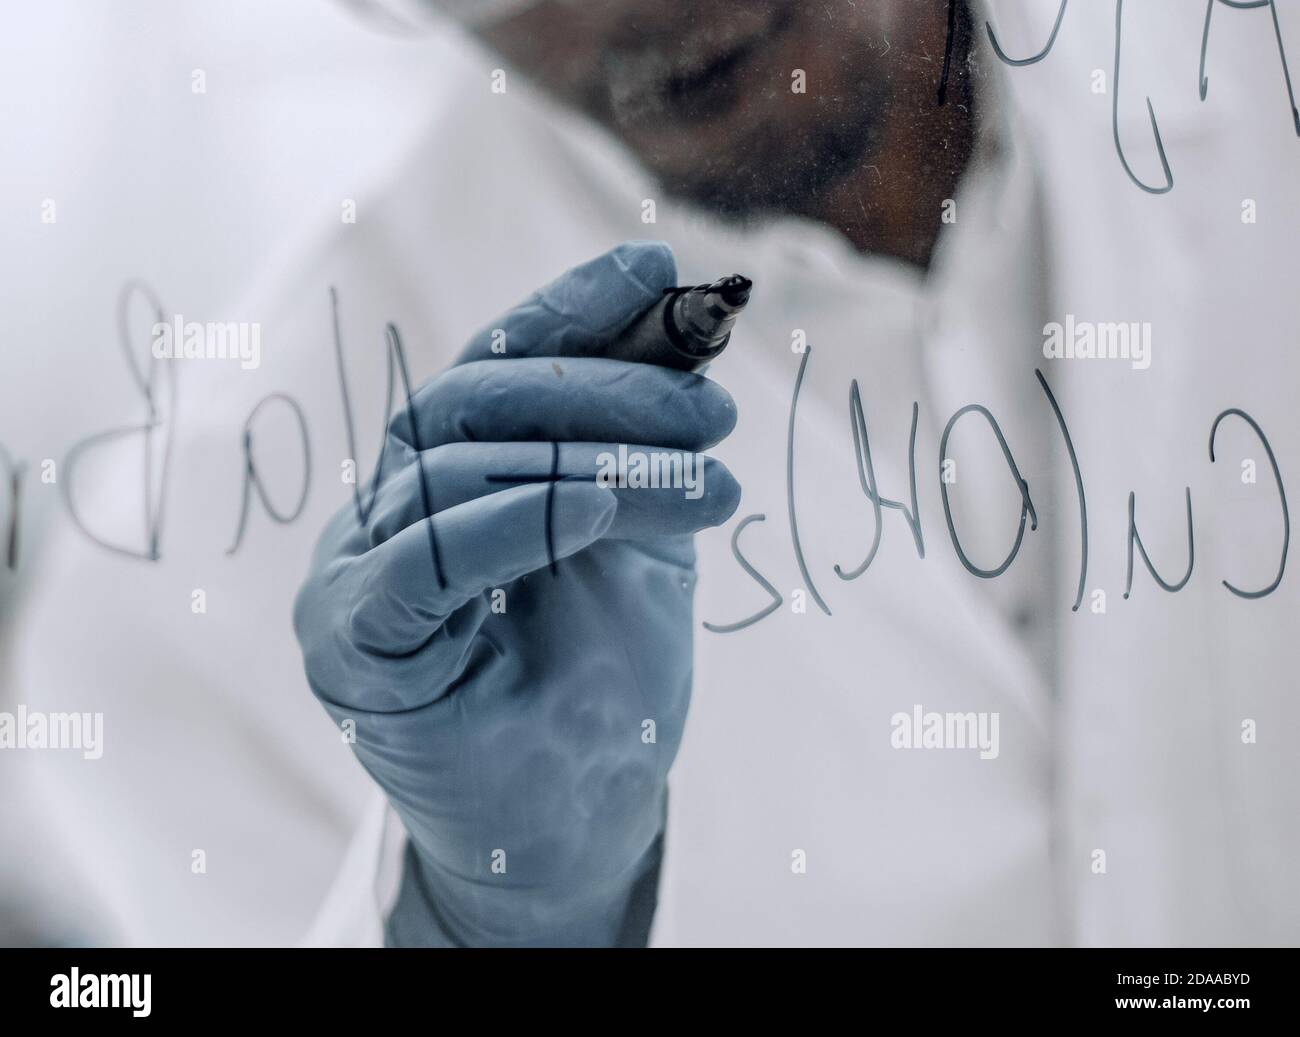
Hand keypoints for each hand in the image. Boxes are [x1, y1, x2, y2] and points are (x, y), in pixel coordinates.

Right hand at [294, 241, 740, 944]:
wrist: (575, 822)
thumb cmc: (603, 682)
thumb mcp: (644, 534)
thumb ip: (644, 435)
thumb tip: (686, 310)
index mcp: (450, 477)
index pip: (494, 367)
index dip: (568, 310)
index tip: (656, 267)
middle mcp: (388, 509)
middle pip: (474, 402)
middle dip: (606, 388)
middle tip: (717, 409)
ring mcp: (354, 572)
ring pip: (457, 467)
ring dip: (597, 459)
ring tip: (710, 479)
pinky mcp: (350, 644)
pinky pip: (423, 560)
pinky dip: (518, 521)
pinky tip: (607, 511)